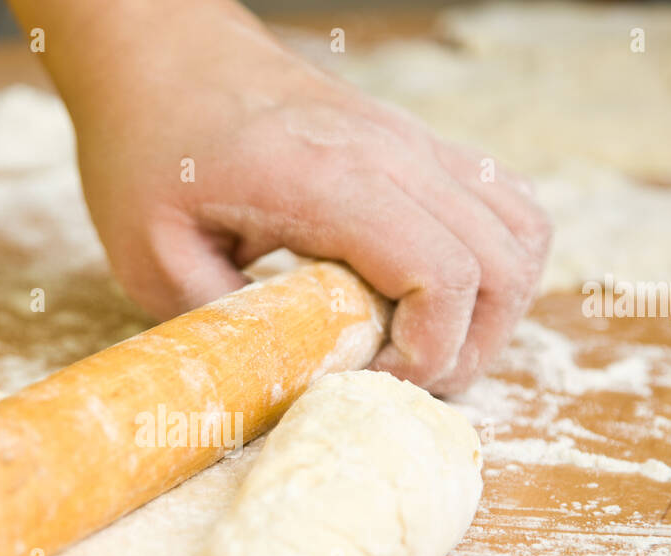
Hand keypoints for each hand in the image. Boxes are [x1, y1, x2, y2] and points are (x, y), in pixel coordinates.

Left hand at [17, 0, 551, 393]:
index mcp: (326, 179)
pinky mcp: (417, 144)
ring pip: (521, 233)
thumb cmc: (149, 148)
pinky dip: (494, 264)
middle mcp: (391, 151)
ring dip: (493, 309)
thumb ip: (226, 327)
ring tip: (427, 347)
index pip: (442, 274)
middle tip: (402, 379)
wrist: (163, 53)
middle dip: (467, 348)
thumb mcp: (153, 257)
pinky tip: (435, 297)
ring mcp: (413, 140)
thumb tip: (291, 387)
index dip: (428, 353)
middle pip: (500, 264)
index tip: (372, 381)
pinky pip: (502, 205)